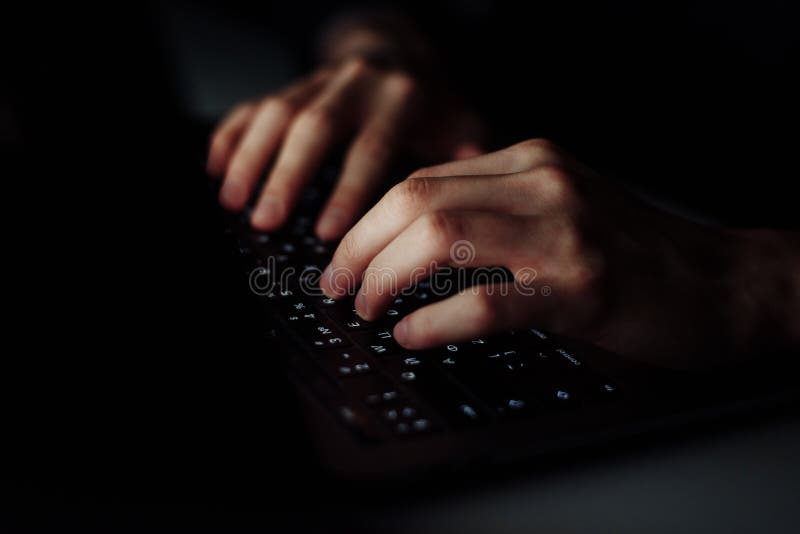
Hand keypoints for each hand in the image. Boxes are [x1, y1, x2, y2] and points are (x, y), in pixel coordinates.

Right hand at [207, 58, 481, 239]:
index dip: (349, 190)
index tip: (331, 234)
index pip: (371, 146)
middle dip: (287, 176)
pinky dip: (231, 134)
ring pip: (276, 112)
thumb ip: (466, 148)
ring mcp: (318, 80)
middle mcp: (356, 83)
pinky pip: (254, 103)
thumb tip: (472, 173)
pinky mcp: (291, 84)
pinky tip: (215, 168)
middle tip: (267, 222)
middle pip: (314, 127)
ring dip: (251, 158)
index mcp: (399, 98)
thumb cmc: (428, 106)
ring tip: (233, 201)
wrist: (396, 57)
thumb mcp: (458, 122)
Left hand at [320, 139, 799, 368]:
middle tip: (339, 287)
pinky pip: (485, 300)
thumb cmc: (631, 253)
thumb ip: (494, 209)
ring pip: (439, 238)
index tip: (343, 257)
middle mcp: (543, 181)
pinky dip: (436, 320)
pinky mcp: (581, 285)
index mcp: (531, 159)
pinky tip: (414, 335)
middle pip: (416, 202)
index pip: (422, 180)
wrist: (719, 282)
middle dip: (361, 248)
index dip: (369, 222)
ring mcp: (563, 230)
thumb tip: (407, 241)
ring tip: (368, 309)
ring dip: (386, 279)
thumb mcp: (558, 208)